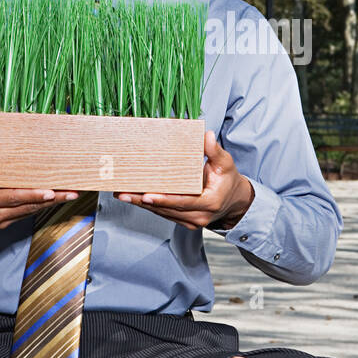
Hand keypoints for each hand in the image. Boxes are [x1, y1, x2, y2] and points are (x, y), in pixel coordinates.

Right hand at [0, 132, 77, 240]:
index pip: (12, 197)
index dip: (32, 195)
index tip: (50, 191)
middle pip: (28, 206)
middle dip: (52, 200)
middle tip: (72, 192)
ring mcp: (0, 221)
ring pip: (30, 212)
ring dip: (51, 204)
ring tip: (70, 194)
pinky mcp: (4, 223)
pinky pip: (25, 214)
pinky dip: (41, 206)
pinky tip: (56, 199)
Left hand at [115, 130, 253, 230]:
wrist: (235, 201)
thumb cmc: (228, 180)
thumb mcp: (225, 163)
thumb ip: (215, 150)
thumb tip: (207, 136)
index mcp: (210, 202)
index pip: (183, 201)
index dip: (164, 199)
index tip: (146, 195)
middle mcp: (199, 216)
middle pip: (167, 209)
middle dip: (143, 201)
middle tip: (123, 193)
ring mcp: (192, 221)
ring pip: (162, 212)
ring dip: (141, 204)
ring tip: (123, 194)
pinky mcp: (185, 221)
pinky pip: (165, 213)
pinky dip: (150, 206)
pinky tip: (134, 198)